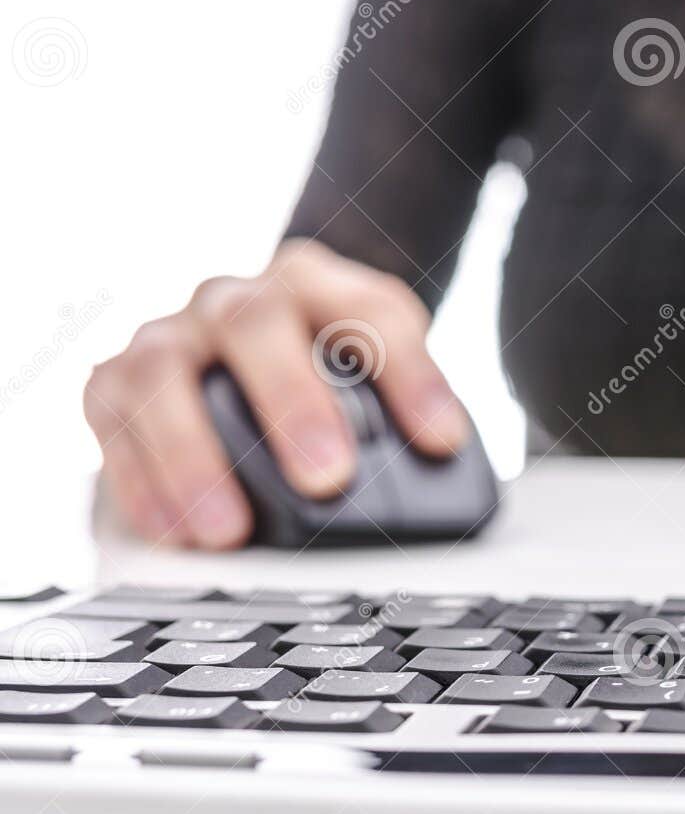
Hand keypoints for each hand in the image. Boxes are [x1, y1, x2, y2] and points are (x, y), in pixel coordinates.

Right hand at [84, 239, 466, 548]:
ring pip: (164, 373)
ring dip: (195, 456)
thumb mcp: (376, 366)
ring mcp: (170, 334)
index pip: (372, 313)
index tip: (442, 441)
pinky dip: (139, 481)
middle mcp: (235, 298)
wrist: (250, 335)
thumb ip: (402, 404)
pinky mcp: (113, 379)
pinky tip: (172, 531)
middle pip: (257, 324)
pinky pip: (113, 421)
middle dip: (291, 404)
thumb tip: (441, 466)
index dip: (411, 375)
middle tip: (326, 477)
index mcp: (315, 283)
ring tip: (228, 530)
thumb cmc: (320, 361)